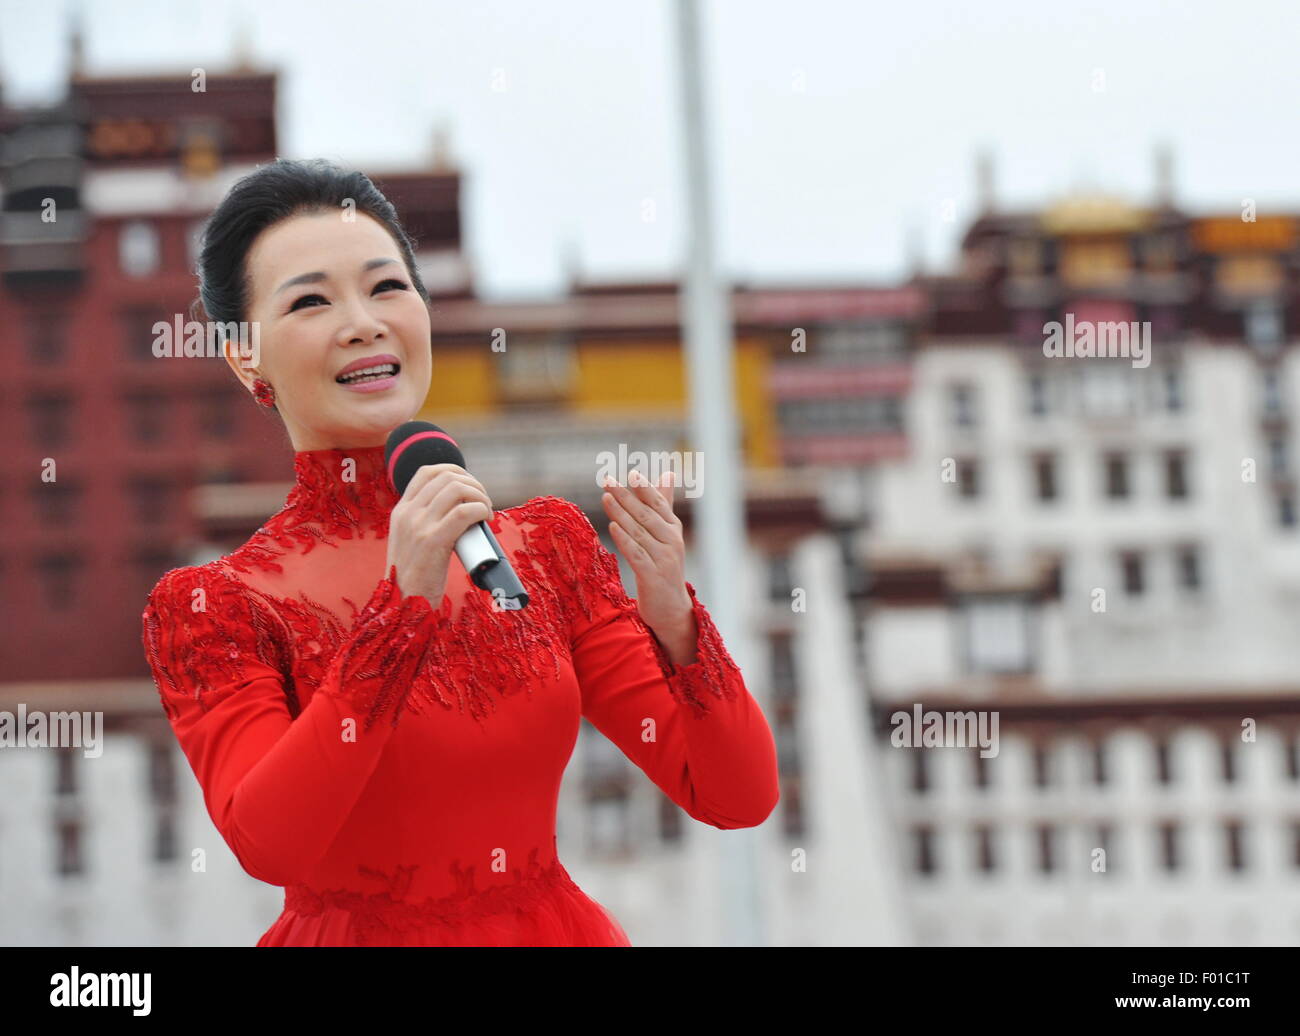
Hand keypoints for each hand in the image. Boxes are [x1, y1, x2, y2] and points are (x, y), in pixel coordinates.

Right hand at [385, 464, 492, 607]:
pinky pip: (465, 511)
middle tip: (484, 502)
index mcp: (401, 511)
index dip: (454, 471)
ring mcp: (419, 525)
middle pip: (447, 477)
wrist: (403, 604)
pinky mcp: (433, 540)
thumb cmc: (414, 578)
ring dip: (480, 495)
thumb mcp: (410, 541)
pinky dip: (481, 509)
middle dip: (473, 484)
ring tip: (487, 512)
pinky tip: (485, 519)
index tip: (470, 485)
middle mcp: (408, 513)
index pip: (427, 472)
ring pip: (457, 489)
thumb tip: (458, 508)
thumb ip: (425, 522)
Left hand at [600, 469, 695, 662]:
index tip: (631, 473)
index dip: (645, 489)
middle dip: (626, 496)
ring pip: (639, 532)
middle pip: (647, 515)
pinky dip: (624, 539)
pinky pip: (636, 554)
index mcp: (674, 530)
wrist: (671, 608)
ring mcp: (664, 559)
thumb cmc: (665, 567)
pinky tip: (612, 526)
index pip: (659, 504)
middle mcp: (672, 542)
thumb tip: (668, 472)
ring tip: (606, 497)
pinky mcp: (653, 576)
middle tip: (608, 480)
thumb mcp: (666, 534)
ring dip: (621, 513)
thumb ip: (665, 504)